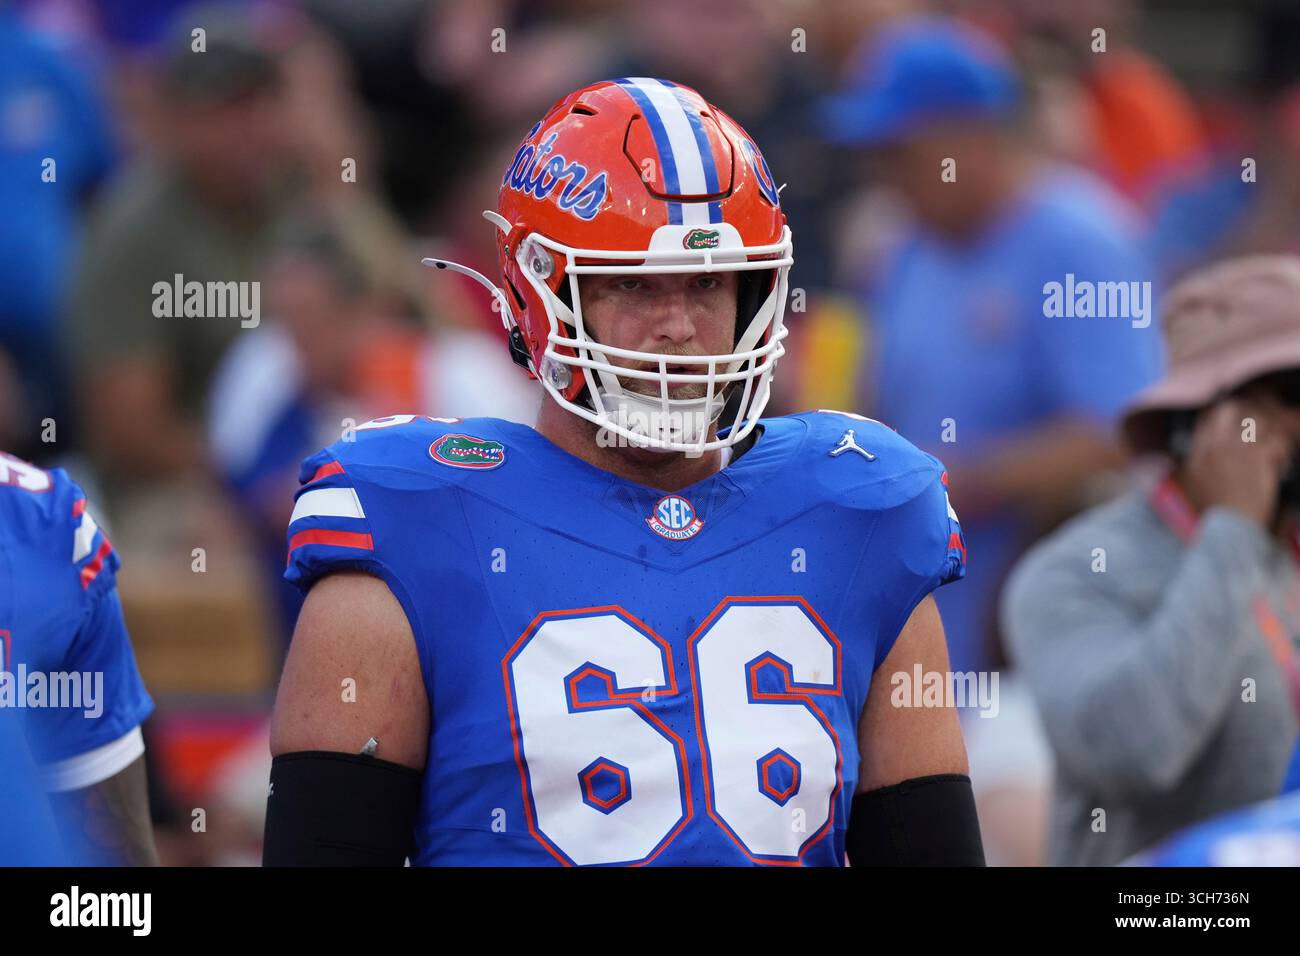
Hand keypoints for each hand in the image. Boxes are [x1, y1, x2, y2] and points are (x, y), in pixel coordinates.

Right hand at [1181, 397, 1296, 527]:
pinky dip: (1283, 451)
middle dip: (1251, 414)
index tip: (1241, 422)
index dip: (1227, 413)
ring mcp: (1236, 448)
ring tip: (1277, 449)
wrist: (1228, 528)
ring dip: (1273, 433)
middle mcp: (1215, 444)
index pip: (1210, 415)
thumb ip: (1194, 463)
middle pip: (1233, 408)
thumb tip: (1196, 454)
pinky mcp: (1257, 456)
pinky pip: (1276, 439)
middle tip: (1264, 428)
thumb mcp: (1194, 483)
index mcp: (1198, 450)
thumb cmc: (1214, 511)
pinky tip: (1282, 464)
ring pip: (1260, 421)